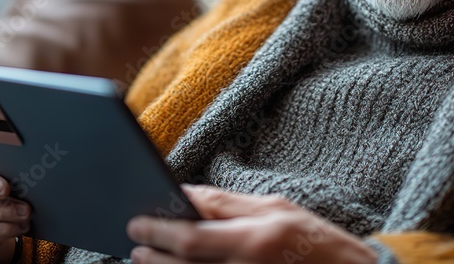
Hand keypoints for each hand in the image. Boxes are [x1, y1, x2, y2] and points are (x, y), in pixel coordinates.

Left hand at [126, 185, 378, 263]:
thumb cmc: (317, 241)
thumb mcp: (277, 208)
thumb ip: (228, 204)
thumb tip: (186, 195)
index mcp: (254, 241)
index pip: (191, 235)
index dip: (158, 230)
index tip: (136, 223)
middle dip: (154, 254)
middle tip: (136, 245)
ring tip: (147, 261)